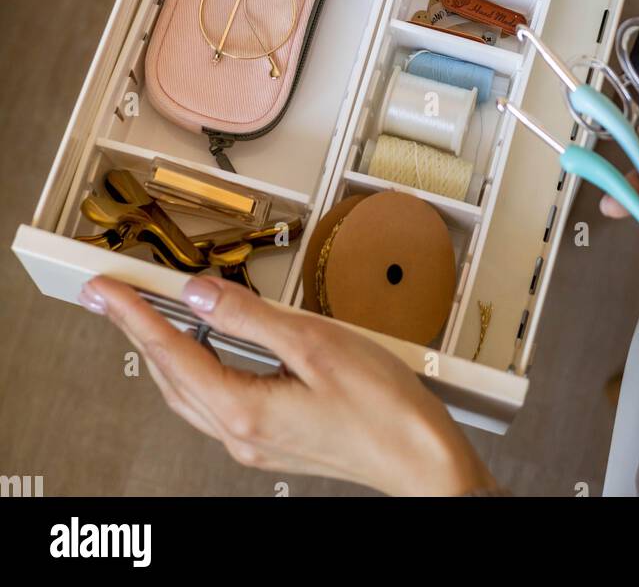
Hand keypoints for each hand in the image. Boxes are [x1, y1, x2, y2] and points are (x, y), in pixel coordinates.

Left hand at [79, 275, 495, 496]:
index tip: (105, 290)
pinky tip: (206, 347)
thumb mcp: (317, 344)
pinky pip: (214, 400)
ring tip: (146, 314)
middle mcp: (240, 432)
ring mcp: (254, 441)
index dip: (133, 316)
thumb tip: (200, 295)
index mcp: (245, 410)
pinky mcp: (271, 439)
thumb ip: (252, 317)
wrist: (421, 459)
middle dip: (137, 331)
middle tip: (111, 296)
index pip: (171, 354)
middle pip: (170, 375)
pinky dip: (195, 367)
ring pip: (188, 392)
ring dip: (163, 351)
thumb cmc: (384, 409)